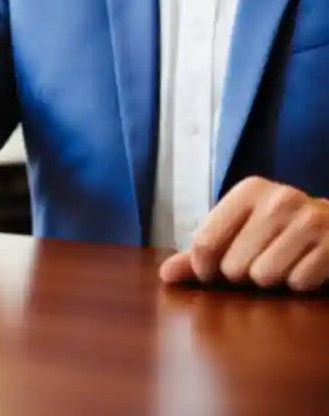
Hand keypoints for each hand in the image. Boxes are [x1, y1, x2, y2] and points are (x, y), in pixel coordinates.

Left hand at [160, 176, 328, 291]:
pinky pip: (299, 284)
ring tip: (283, 263)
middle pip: (233, 266)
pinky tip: (306, 265)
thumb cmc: (277, 232)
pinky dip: (300, 283)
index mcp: (249, 190)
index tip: (212, 273)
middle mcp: (279, 199)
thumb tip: (165, 274)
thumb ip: (200, 252)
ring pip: (264, 277)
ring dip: (272, 280)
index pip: (204, 243)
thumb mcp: (239, 231)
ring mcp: (310, 220)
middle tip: (259, 261)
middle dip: (242, 275)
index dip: (203, 269)